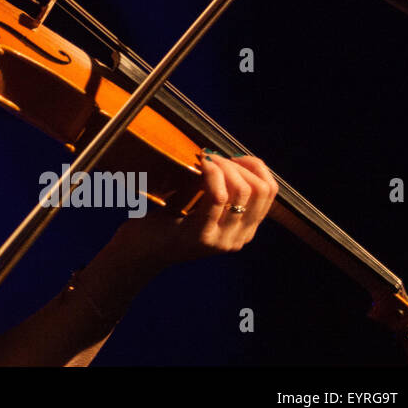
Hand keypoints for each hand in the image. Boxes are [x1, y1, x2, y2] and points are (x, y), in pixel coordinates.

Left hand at [111, 153, 279, 271]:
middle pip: (259, 189)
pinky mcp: (201, 236)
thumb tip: (233, 157)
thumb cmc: (166, 220)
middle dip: (237, 165)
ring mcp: (221, 240)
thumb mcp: (200, 205)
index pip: (269, 191)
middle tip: (211, 157)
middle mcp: (238, 238)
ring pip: (242, 190)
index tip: (232, 156)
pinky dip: (211, 174)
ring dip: (224, 167)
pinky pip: (217, 197)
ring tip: (204, 160)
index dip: (254, 167)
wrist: (139, 250)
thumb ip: (221, 189)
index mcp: (243, 230)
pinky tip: (200, 164)